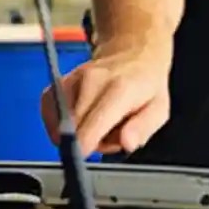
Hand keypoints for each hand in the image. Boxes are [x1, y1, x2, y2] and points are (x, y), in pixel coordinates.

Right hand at [40, 38, 171, 155]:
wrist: (134, 54)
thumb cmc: (146, 84)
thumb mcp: (158, 109)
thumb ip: (143, 129)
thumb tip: (127, 143)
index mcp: (120, 90)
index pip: (90, 126)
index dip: (83, 147)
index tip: (87, 153)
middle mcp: (92, 82)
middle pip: (71, 130)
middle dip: (87, 142)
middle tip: (108, 134)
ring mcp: (72, 81)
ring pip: (59, 126)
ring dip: (76, 133)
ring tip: (98, 124)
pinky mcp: (58, 84)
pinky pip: (50, 115)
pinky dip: (62, 124)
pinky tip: (82, 118)